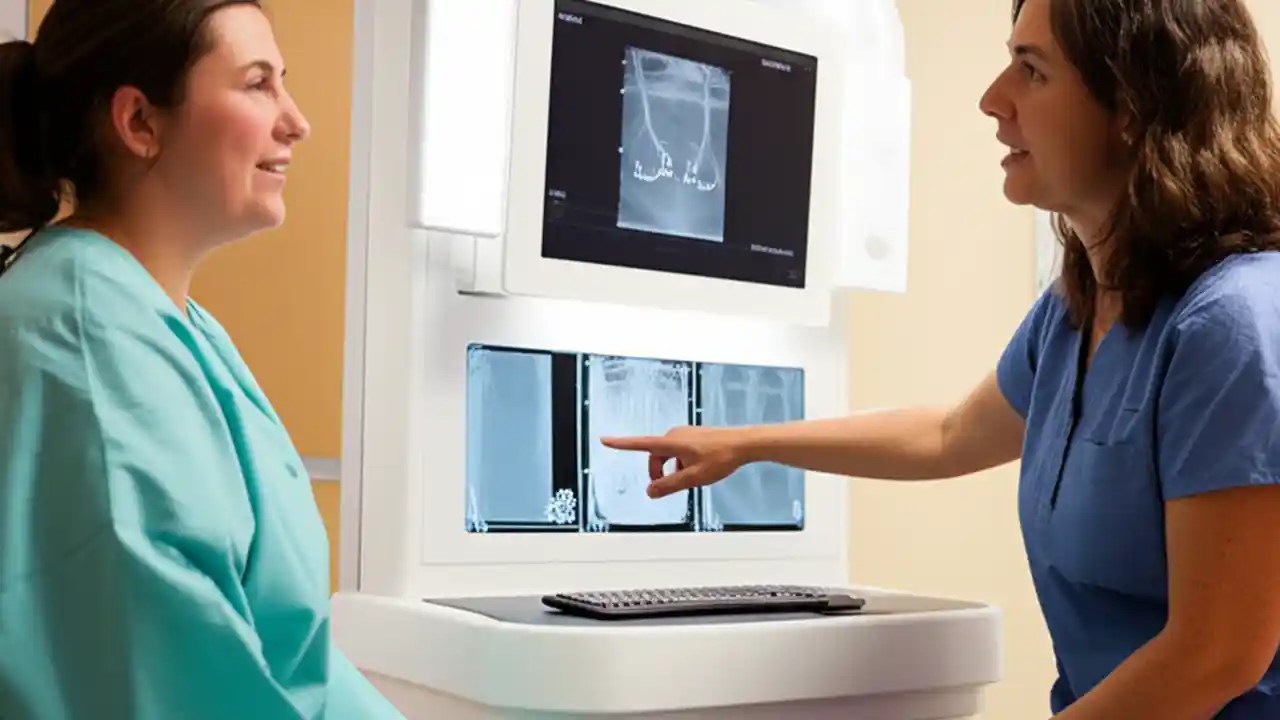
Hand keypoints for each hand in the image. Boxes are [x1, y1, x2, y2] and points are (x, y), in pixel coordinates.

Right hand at [600, 426, 747, 497]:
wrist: (743, 443)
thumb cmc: (721, 457)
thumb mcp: (693, 478)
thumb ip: (670, 486)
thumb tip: (650, 492)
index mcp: (671, 443)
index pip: (640, 444)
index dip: (621, 444)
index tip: (604, 440)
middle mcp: (674, 435)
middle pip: (655, 457)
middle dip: (658, 473)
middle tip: (670, 488)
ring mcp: (683, 434)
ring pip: (667, 456)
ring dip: (672, 469)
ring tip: (692, 478)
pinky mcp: (691, 436)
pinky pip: (677, 452)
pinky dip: (681, 463)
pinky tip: (698, 470)